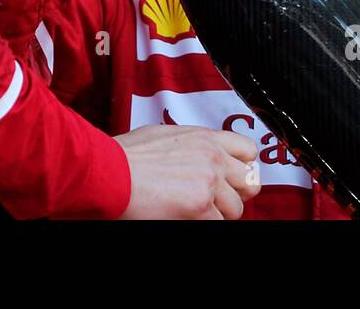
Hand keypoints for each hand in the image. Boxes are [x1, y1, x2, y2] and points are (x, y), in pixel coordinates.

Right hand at [115, 124, 261, 218]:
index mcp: (205, 137)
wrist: (109, 171)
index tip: (231, 179)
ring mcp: (209, 181)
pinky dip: (203, 223)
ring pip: (235, 210)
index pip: (249, 151)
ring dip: (217, 214)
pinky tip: (183, 216)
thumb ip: (191, 146)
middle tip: (215, 201)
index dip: (243, 168)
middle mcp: (212, 157)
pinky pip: (218, 223)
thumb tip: (196, 158)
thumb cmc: (125, 156)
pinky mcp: (200, 205)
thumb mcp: (164, 136)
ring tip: (192, 210)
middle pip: (250, 183)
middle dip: (235, 194)